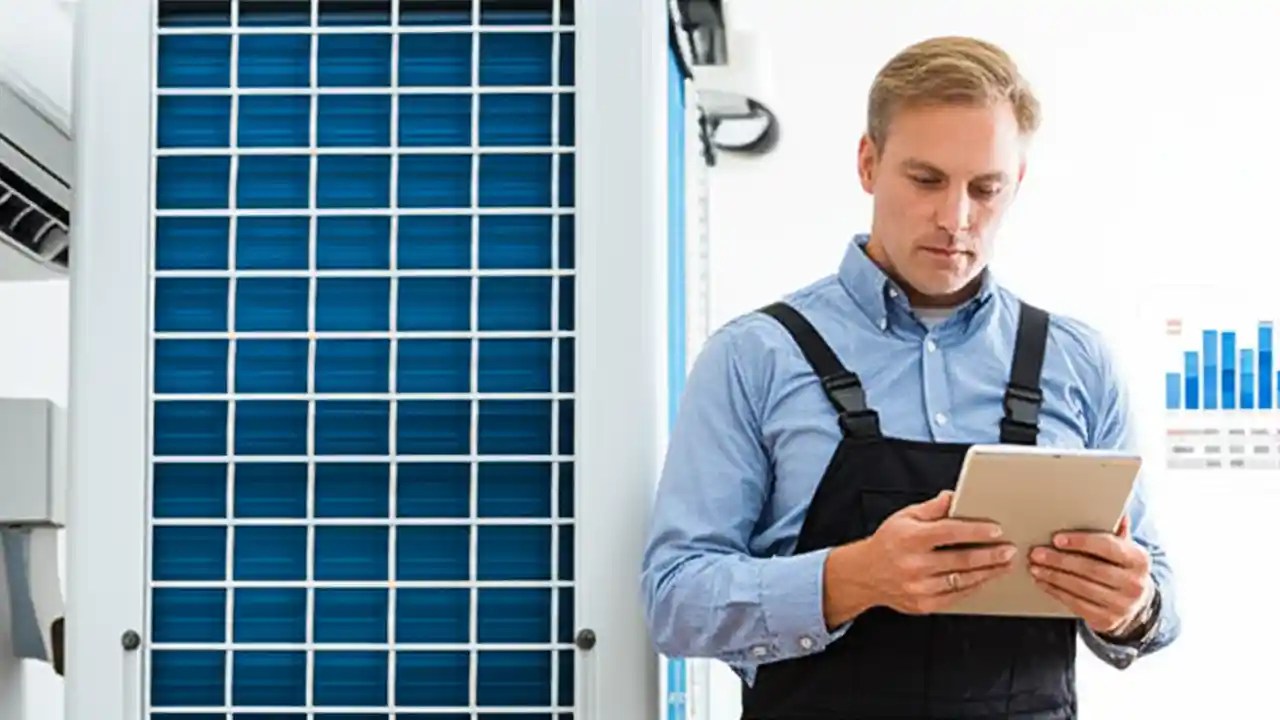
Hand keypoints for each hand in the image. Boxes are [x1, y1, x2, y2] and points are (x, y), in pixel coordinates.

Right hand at [824, 490, 1015, 624]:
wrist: (864, 575)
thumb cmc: (888, 543)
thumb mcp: (904, 517)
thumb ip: (932, 508)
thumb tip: (954, 497)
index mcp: (910, 538)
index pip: (950, 532)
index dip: (976, 531)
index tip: (996, 530)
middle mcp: (914, 564)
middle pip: (961, 559)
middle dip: (991, 555)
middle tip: (1009, 550)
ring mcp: (919, 587)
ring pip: (962, 580)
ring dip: (988, 572)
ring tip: (1003, 564)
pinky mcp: (923, 604)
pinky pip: (956, 597)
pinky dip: (973, 587)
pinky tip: (984, 578)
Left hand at [1027, 514, 1153, 635]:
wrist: (1135, 606)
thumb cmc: (1122, 569)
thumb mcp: (1125, 550)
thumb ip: (1117, 532)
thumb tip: (1117, 511)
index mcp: (1139, 560)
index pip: (1108, 547)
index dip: (1081, 542)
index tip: (1057, 539)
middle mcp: (1134, 584)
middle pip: (1091, 569)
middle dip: (1060, 560)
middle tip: (1037, 553)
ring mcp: (1122, 605)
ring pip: (1081, 588)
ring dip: (1053, 576)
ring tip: (1035, 567)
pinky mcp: (1107, 620)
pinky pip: (1076, 604)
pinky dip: (1056, 592)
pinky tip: (1043, 582)